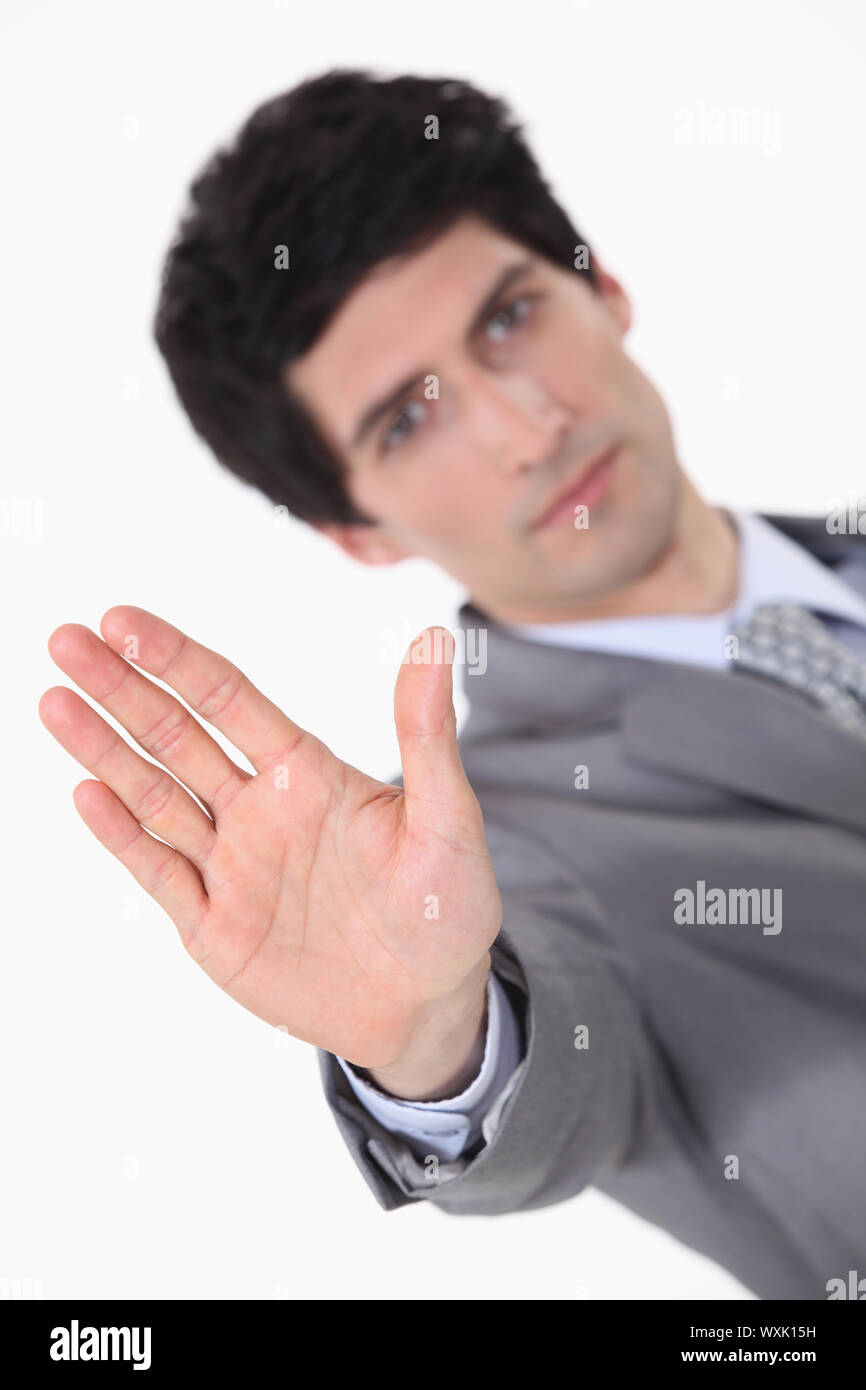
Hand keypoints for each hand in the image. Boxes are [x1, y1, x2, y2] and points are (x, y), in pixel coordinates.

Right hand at [38, 608, 500, 1067]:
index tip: (122, 620)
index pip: (229, 700)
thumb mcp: (448, 819)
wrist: (428, 1006)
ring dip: (104, 750)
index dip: (176, 660)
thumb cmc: (447, 906)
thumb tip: (436, 634)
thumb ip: (426, 734)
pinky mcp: (214, 928)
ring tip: (54, 701)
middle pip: (176, 737)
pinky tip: (86, 792)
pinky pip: (161, 873)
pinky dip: (123, 835)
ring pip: (154, 796)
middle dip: (120, 689)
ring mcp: (230, 867)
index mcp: (306, 772)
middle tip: (64, 640)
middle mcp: (257, 809)